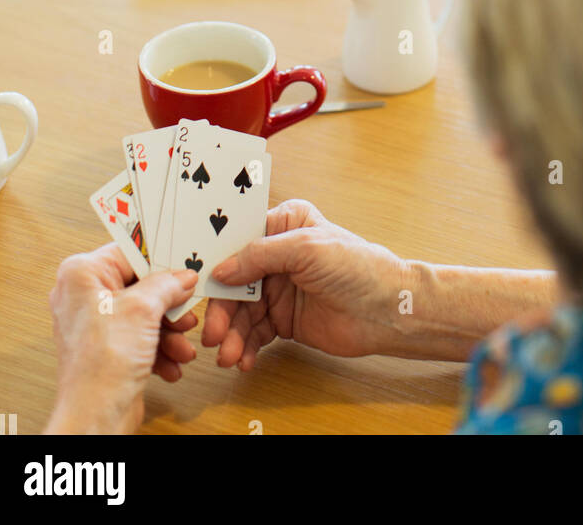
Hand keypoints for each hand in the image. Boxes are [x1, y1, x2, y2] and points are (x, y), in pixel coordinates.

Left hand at [46, 244, 198, 433]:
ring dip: (168, 330)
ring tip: (183, 343)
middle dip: (168, 303)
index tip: (184, 261)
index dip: (160, 259)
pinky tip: (173, 361)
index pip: (129, 252)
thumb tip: (182, 275)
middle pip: (140, 284)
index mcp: (81, 275)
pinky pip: (140, 336)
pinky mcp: (108, 348)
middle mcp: (84, 296)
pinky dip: (159, 348)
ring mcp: (95, 324)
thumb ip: (166, 284)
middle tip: (187, 307)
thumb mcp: (143, 310)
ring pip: (144, 314)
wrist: (96, 419)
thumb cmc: (101, 366)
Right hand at [201, 199, 408, 368]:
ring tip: (228, 355)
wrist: (386, 311)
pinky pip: (253, 333)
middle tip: (212, 334)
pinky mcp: (283, 318)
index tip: (197, 284)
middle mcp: (276, 255)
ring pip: (240, 312)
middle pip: (234, 281)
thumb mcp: (308, 249)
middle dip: (221, 310)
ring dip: (231, 334)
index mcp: (283, 224)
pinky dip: (244, 347)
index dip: (216, 262)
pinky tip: (243, 359)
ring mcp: (278, 288)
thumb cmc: (358, 267)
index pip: (238, 240)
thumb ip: (261, 255)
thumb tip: (221, 270)